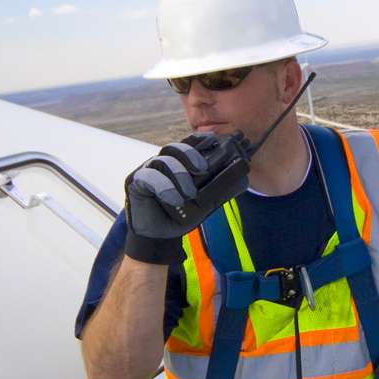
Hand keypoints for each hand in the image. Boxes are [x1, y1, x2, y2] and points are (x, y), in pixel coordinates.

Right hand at [121, 134, 250, 262]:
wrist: (159, 237)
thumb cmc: (180, 215)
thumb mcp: (204, 202)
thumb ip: (219, 189)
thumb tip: (243, 179)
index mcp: (177, 164)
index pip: (188, 144)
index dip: (200, 141)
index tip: (216, 142)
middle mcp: (162, 163)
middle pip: (174, 148)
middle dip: (190, 155)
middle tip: (203, 168)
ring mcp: (148, 171)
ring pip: (162, 160)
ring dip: (179, 174)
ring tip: (190, 194)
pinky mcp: (136, 182)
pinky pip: (149, 177)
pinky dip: (164, 186)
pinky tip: (176, 199)